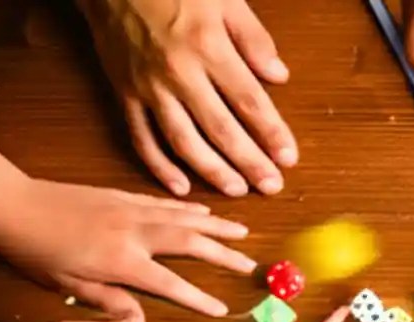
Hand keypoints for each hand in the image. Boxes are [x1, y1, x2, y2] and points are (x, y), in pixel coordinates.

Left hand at [0, 176, 252, 321]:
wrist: (8, 205)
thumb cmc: (33, 251)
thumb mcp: (69, 286)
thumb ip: (109, 303)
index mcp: (120, 260)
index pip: (171, 283)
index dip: (198, 298)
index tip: (223, 309)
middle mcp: (133, 232)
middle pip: (190, 242)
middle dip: (223, 254)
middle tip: (250, 265)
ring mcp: (130, 209)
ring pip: (184, 216)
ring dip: (215, 225)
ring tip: (242, 233)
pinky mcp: (121, 195)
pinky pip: (164, 202)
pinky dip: (189, 207)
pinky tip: (204, 211)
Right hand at [79, 0, 295, 195]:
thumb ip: (253, 39)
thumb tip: (278, 75)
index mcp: (208, 47)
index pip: (249, 101)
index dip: (271, 133)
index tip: (288, 158)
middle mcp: (179, 73)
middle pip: (221, 129)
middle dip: (249, 162)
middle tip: (271, 186)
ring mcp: (149, 87)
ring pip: (184, 141)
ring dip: (212, 171)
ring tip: (236, 191)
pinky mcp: (125, 93)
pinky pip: (142, 137)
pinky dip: (160, 166)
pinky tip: (181, 186)